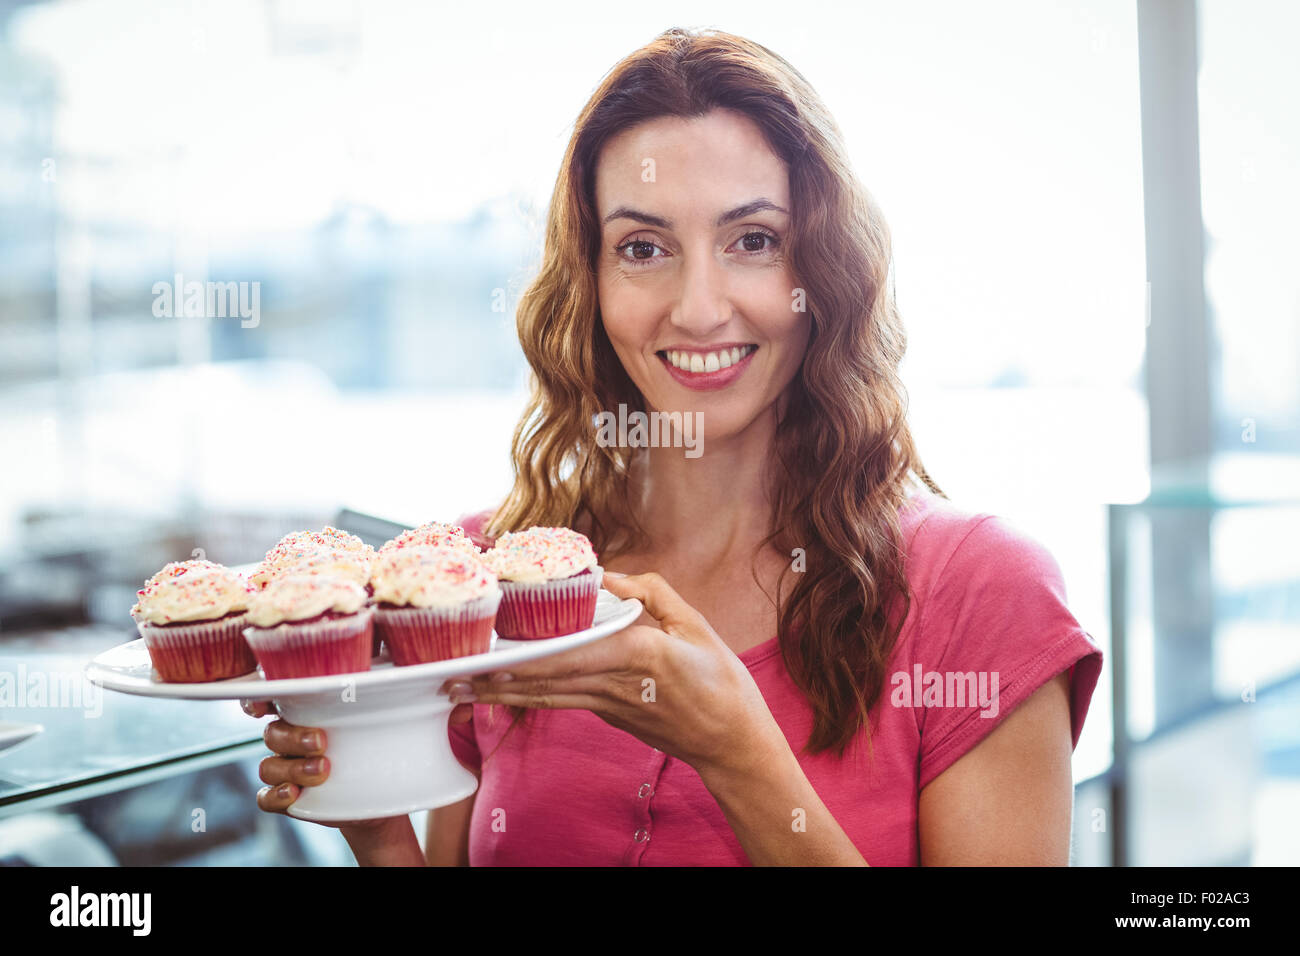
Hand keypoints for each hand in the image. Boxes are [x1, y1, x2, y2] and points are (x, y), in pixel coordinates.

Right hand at [240, 698, 418, 830]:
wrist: (381, 799)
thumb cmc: (387, 749)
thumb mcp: (405, 726)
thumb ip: (428, 710)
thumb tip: (460, 700)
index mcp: (314, 709)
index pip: (276, 694)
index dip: (262, 695)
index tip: (268, 701)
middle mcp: (293, 734)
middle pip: (273, 730)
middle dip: (293, 734)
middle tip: (322, 741)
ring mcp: (288, 766)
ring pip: (269, 763)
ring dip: (292, 766)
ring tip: (323, 769)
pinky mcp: (290, 797)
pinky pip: (266, 797)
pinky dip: (276, 795)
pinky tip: (295, 794)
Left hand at [448, 573, 784, 777]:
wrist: (732, 742)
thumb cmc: (720, 682)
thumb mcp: (695, 624)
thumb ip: (651, 591)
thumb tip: (607, 573)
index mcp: (640, 656)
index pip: (573, 655)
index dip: (528, 657)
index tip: (491, 653)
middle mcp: (616, 685)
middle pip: (546, 681)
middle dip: (496, 679)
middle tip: (451, 676)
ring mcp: (609, 705)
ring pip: (546, 697)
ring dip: (501, 694)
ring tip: (460, 690)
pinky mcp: (608, 715)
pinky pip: (561, 701)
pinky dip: (527, 697)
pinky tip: (501, 692)